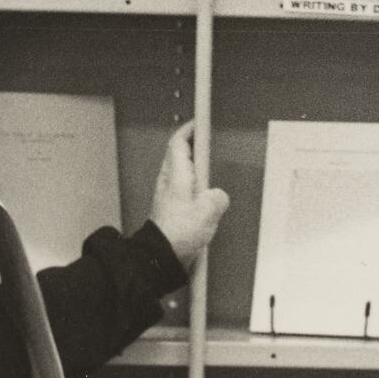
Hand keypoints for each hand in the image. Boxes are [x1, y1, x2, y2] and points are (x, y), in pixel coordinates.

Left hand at [148, 121, 228, 269]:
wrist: (160, 257)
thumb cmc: (178, 233)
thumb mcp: (208, 211)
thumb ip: (218, 197)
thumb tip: (217, 196)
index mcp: (177, 174)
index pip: (179, 142)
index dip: (190, 129)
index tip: (200, 121)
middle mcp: (168, 181)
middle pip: (178, 154)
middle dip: (192, 146)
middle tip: (207, 142)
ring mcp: (167, 195)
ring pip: (180, 172)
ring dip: (193, 167)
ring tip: (209, 171)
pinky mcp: (170, 209)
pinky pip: (183, 189)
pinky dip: (193, 186)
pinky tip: (204, 197)